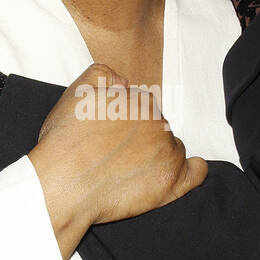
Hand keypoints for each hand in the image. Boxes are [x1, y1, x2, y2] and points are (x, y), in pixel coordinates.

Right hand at [28, 63, 206, 259]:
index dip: (123, 120)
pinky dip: (193, 170)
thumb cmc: (65, 142)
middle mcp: (159, 123)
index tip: (109, 134)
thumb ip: (103, 74)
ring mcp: (168, 153)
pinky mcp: (171, 183)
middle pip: (156, 126)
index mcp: (139, 101)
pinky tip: (183, 171)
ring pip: (171, 148)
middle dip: (139, 136)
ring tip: (128, 169)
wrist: (63, 185)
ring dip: (157, 154)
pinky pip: (196, 173)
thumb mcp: (76, 91)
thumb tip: (123, 82)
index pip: (140, 106)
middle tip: (113, 154)